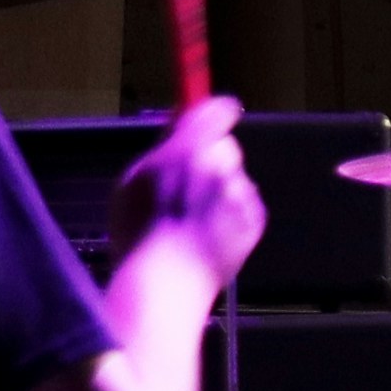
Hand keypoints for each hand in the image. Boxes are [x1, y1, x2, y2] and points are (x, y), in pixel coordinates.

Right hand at [112, 96, 267, 283]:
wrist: (167, 280)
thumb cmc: (140, 231)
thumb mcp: (134, 179)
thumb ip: (164, 146)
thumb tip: (180, 123)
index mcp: (189, 149)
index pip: (215, 110)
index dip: (213, 112)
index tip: (210, 114)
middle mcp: (222, 166)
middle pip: (226, 147)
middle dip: (211, 158)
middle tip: (187, 181)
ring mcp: (242, 192)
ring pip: (233, 179)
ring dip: (217, 191)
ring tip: (190, 220)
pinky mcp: (255, 218)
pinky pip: (243, 206)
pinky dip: (229, 215)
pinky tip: (206, 233)